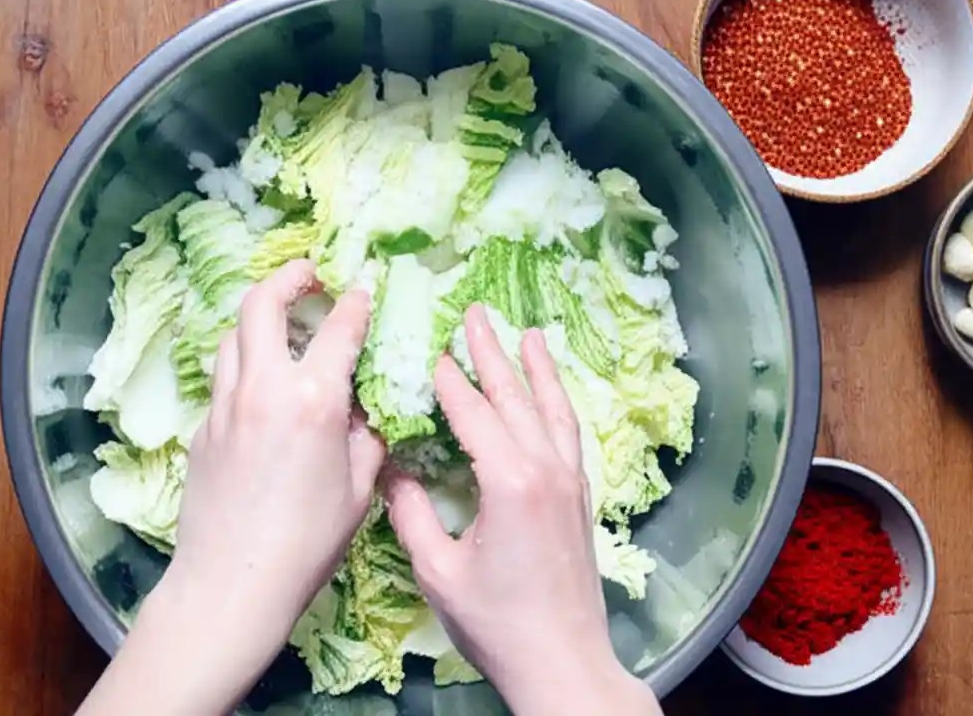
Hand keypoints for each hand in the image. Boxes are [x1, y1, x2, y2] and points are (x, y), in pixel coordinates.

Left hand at [78, 260, 385, 715]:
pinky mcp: (203, 428)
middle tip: (310, 277)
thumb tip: (365, 413)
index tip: (363, 291)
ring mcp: (225, 405)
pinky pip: (224, 378)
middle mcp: (264, 388)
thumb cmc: (308, 544)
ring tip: (283, 326)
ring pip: (233, 335)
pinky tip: (263, 388)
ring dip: (259, 318)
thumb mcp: (359, 488)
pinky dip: (245, 364)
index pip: (339, 328)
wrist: (232, 582)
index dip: (355, 302)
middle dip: (288, 278)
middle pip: (262, 304)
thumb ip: (367, 438)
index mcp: (313, 400)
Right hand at [385, 305, 659, 715]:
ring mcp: (570, 482)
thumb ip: (411, 514)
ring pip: (551, 410)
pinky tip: (551, 395)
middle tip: (475, 313)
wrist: (562, 660)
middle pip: (516, 397)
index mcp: (510, 481)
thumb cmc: (497, 622)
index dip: (449, 380)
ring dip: (536, 369)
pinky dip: (557, 404)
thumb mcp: (438, 570)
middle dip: (492, 353)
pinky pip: (568, 434)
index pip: (474, 413)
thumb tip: (393, 472)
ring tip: (527, 333)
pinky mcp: (579, 498)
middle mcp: (546, 470)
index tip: (430, 349)